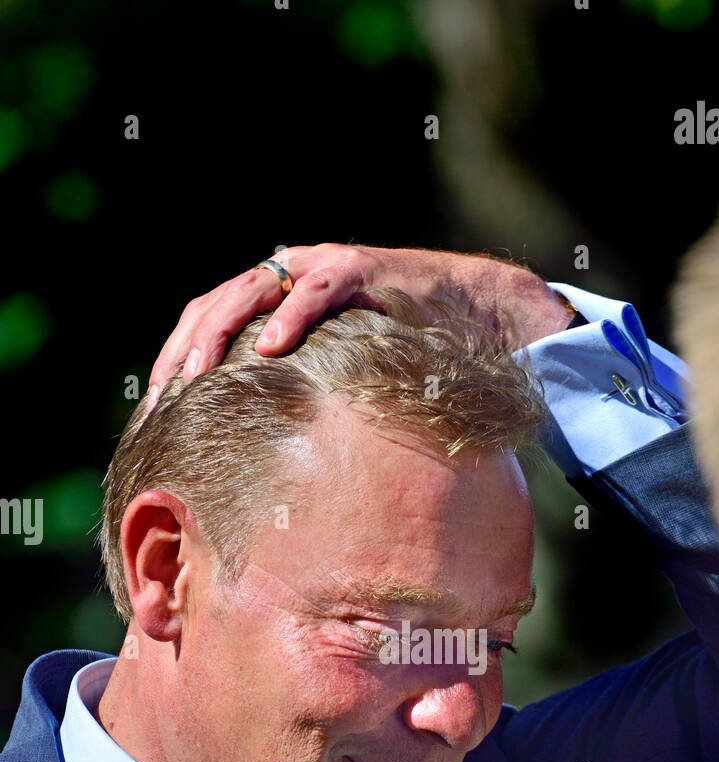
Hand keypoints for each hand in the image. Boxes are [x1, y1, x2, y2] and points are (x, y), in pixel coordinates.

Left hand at [146, 243, 572, 409]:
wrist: (473, 310)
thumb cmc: (407, 350)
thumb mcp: (337, 373)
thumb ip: (298, 390)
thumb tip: (260, 447)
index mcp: (273, 296)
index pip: (207, 318)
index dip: (176, 357)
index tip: (155, 404)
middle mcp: (288, 274)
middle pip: (213, 301)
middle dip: (184, 349)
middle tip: (164, 395)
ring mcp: (320, 267)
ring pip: (250, 289)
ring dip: (220, 332)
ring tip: (199, 373)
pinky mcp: (359, 270)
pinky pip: (316, 290)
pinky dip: (290, 316)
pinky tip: (268, 348)